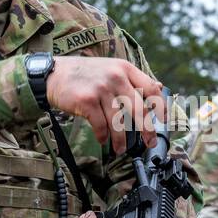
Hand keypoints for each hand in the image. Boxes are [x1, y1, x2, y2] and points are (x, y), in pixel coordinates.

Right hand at [46, 56, 161, 153]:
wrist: (53, 74)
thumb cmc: (84, 74)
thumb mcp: (111, 69)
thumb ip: (132, 79)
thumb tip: (159, 88)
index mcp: (125, 68)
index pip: (151, 88)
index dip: (160, 107)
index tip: (163, 122)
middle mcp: (116, 76)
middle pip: (139, 109)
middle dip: (147, 130)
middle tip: (149, 142)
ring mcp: (101, 88)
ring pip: (119, 121)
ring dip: (121, 140)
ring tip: (120, 149)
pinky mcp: (87, 100)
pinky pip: (101, 125)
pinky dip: (103, 136)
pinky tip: (103, 139)